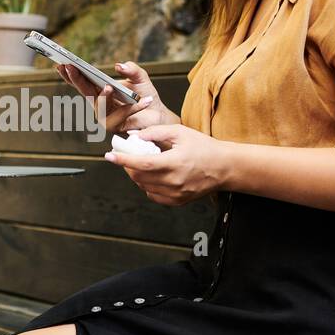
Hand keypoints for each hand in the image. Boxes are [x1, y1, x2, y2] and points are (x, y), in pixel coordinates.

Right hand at [54, 60, 176, 134]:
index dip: (70, 74)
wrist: (158, 113)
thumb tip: (118, 66)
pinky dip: (133, 107)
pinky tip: (144, 100)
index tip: (61, 63)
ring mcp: (104, 116)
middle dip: (77, 79)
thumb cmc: (145, 94)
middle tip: (71, 67)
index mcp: (100, 90)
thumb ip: (131, 69)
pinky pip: (121, 115)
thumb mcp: (140, 77)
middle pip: (85, 91)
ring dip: (104, 96)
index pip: (82, 81)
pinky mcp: (114, 126)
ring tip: (110, 87)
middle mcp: (99, 103)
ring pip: (100, 105)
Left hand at [104, 123, 225, 205]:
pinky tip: (153, 175)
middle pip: (139, 176)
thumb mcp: (180, 133)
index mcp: (175, 163)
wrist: (225, 167)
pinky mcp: (177, 201)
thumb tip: (134, 137)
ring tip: (144, 162)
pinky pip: (153, 195)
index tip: (109, 156)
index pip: (142, 163)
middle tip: (127, 155)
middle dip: (128, 165)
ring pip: (144, 186)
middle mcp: (174, 182)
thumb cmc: (204, 148)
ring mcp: (175, 194)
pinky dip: (147, 185)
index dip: (123, 160)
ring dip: (137, 175)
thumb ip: (155, 132)